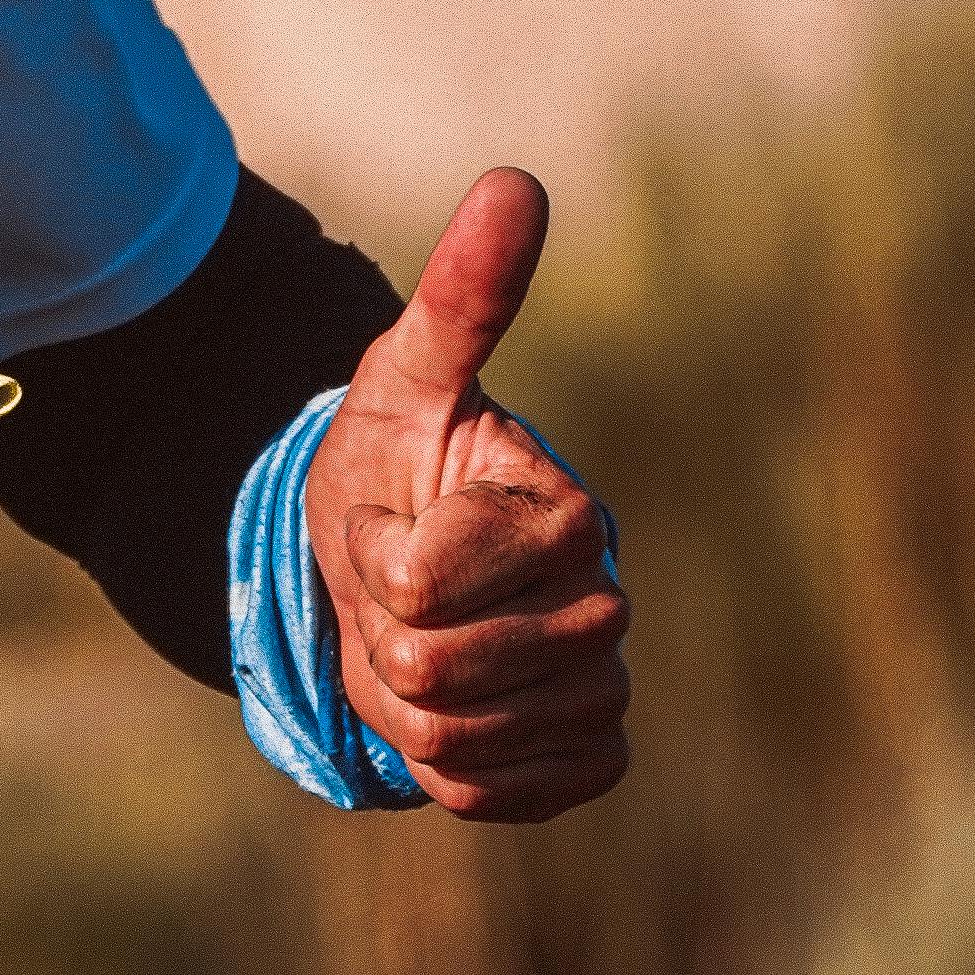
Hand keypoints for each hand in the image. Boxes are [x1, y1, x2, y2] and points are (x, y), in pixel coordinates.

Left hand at [303, 168, 632, 822]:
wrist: (393, 563)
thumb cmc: (397, 462)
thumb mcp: (404, 374)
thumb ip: (462, 291)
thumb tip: (517, 182)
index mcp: (564, 513)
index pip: (414, 581)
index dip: (370, 555)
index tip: (390, 517)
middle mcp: (603, 602)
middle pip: (429, 673)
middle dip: (378, 632)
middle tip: (396, 587)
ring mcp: (602, 688)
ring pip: (449, 742)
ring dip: (398, 701)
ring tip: (416, 637)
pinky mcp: (586, 758)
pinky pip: (491, 793)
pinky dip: (443, 765)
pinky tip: (452, 705)